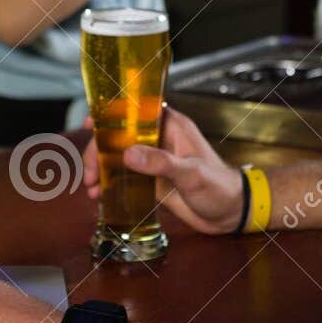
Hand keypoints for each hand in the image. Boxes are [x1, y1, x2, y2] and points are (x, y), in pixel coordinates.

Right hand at [82, 106, 245, 235]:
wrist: (232, 213)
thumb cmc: (220, 187)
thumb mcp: (191, 174)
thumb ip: (161, 163)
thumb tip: (127, 155)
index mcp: (170, 126)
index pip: (135, 109)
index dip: (110, 112)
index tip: (91, 123)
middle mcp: (158, 139)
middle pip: (118, 135)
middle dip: (98, 151)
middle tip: (90, 174)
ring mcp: (153, 160)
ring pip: (117, 156)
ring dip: (100, 169)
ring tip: (91, 189)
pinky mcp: (150, 180)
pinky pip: (123, 176)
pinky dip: (109, 183)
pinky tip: (99, 196)